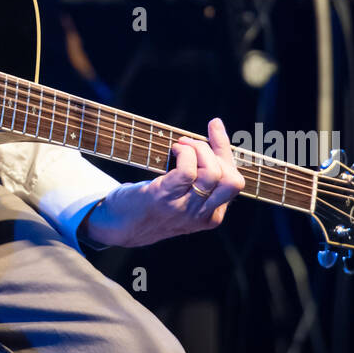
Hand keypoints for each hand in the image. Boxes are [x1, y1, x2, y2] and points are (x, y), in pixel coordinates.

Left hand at [83, 118, 245, 247]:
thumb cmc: (151, 204)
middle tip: (193, 142)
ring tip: (180, 145)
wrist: (118, 225)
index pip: (234, 182)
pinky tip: (173, 150)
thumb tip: (214, 131)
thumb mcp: (184, 197)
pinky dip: (184, 152)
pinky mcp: (165, 198)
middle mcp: (202, 216)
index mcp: (211, 216)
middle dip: (217, 152)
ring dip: (198, 149)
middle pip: (232, 181)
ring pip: (212, 174)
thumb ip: (200, 178)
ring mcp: (184, 209)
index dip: (225, 151)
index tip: (214, 127)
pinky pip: (188, 170)